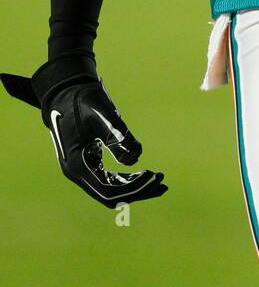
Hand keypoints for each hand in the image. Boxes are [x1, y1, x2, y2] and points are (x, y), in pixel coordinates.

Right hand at [1, 55, 166, 208]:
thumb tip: (137, 157)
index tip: (152, 176)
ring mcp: (84, 169)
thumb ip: (117, 133)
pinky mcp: (91, 163)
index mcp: (77, 165)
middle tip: (163, 183)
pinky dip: (128, 179)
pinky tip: (146, 174)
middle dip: (137, 190)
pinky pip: (111, 179)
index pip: (107, 191)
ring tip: (160, 181)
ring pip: (112, 189)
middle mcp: (78, 173)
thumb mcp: (102, 112)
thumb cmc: (83, 99)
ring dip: (136, 187)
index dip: (132, 188)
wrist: (67, 92)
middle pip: (111, 194)